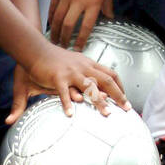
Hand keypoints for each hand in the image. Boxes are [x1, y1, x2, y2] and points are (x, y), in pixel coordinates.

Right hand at [7, 40, 127, 122]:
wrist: (37, 50)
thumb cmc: (55, 61)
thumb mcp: (74, 66)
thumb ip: (84, 78)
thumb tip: (94, 91)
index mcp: (89, 64)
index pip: (111, 74)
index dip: (120, 86)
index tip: (125, 98)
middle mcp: (84, 67)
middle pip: (106, 80)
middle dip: (118, 95)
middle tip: (126, 108)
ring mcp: (72, 72)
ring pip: (89, 87)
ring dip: (99, 101)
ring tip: (107, 114)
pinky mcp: (58, 77)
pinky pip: (64, 92)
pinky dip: (68, 103)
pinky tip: (70, 114)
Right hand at [48, 0, 112, 50]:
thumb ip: (107, 4)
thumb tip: (109, 16)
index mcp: (94, 1)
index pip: (86, 27)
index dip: (82, 40)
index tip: (79, 48)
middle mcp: (78, 1)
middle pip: (68, 26)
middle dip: (65, 39)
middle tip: (63, 47)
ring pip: (57, 19)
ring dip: (55, 31)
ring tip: (54, 40)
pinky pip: (52, 7)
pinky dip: (50, 18)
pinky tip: (50, 24)